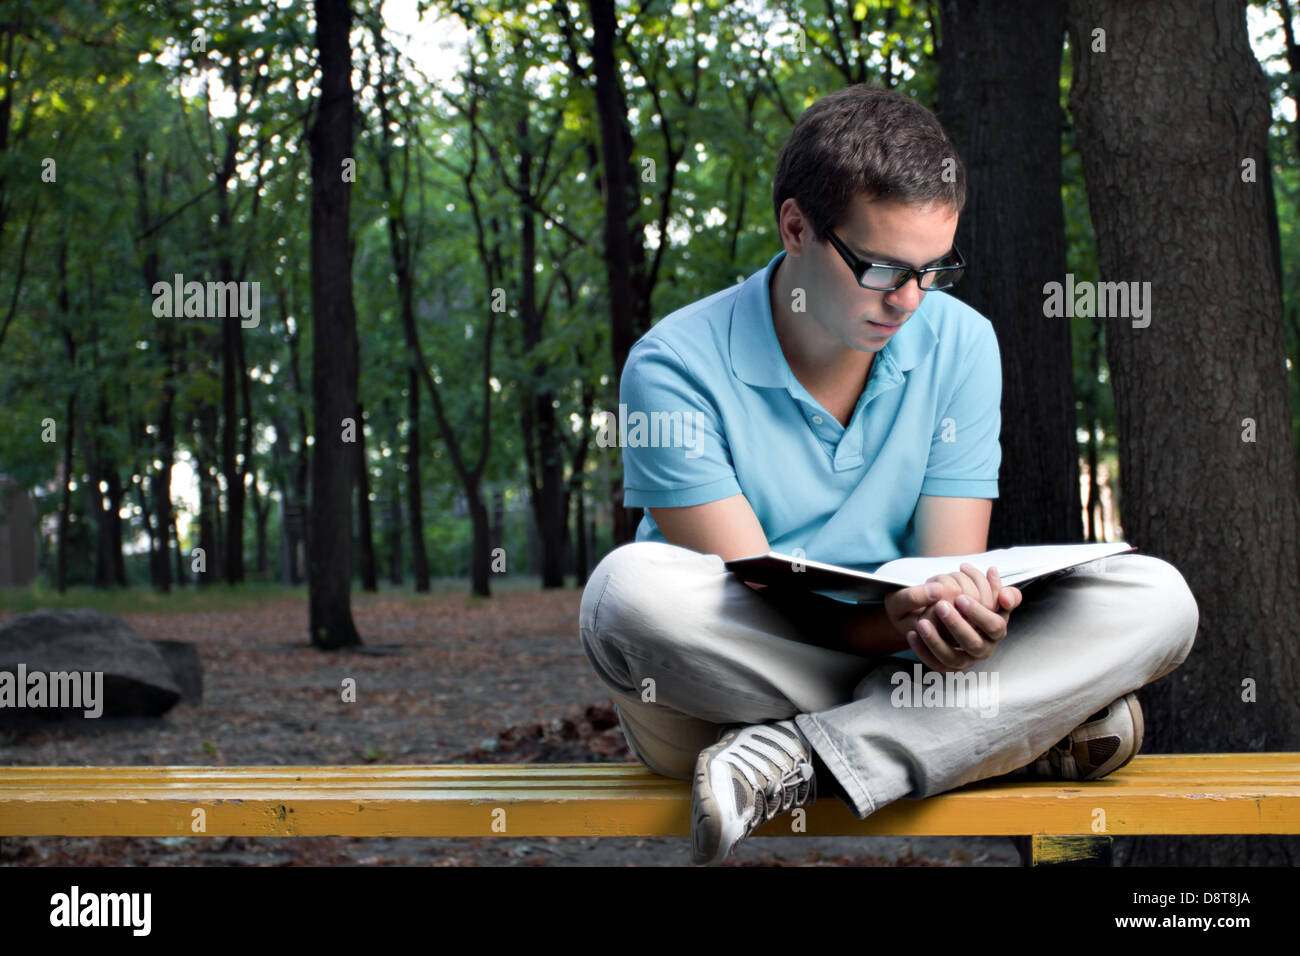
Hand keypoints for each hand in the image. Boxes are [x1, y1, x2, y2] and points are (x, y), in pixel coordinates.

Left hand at [886, 564, 1022, 673]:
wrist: (946, 618)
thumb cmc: (968, 603)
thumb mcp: (984, 594)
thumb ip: (992, 584)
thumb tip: (993, 572)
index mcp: (996, 631)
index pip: (995, 626)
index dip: (979, 613)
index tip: (960, 597)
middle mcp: (984, 649)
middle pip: (974, 643)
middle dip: (957, 625)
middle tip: (940, 606)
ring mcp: (965, 661)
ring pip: (952, 657)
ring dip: (936, 641)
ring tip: (921, 623)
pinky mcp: (947, 667)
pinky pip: (934, 663)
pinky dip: (922, 650)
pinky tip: (912, 634)